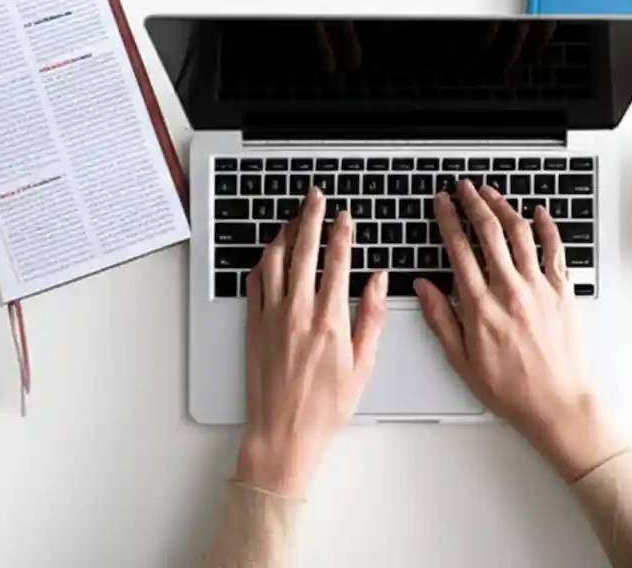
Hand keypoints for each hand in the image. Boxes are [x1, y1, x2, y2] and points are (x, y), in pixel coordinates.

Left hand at [237, 188, 388, 496]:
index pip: (337, 261)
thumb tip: (378, 280)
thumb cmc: (325, 408)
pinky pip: (255, 281)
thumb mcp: (363, 365)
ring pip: (276, 260)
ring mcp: (271, 317)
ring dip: (285, 232)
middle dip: (311, 217)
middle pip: (304, 250)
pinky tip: (271, 250)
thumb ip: (372, 317)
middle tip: (315, 196)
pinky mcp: (252, 326)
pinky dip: (264, 259)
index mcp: (330, 321)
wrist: (283, 433)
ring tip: (294, 215)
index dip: (341, 233)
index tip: (345, 216)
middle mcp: (298, 313)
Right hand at [415, 182, 625, 481]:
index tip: (441, 203)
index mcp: (480, 306)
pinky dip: (546, 226)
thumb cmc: (510, 388)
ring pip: (519, 232)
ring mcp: (538, 287)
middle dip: (472, 202)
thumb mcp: (461, 359)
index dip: (447, 219)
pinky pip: (555, 249)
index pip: (458, 248)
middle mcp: (509, 289)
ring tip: (490, 192)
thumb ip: (440, 318)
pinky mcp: (562, 291)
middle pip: (488, 231)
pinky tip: (538, 213)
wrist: (556, 403)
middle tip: (463, 187)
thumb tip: (423, 287)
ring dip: (503, 206)